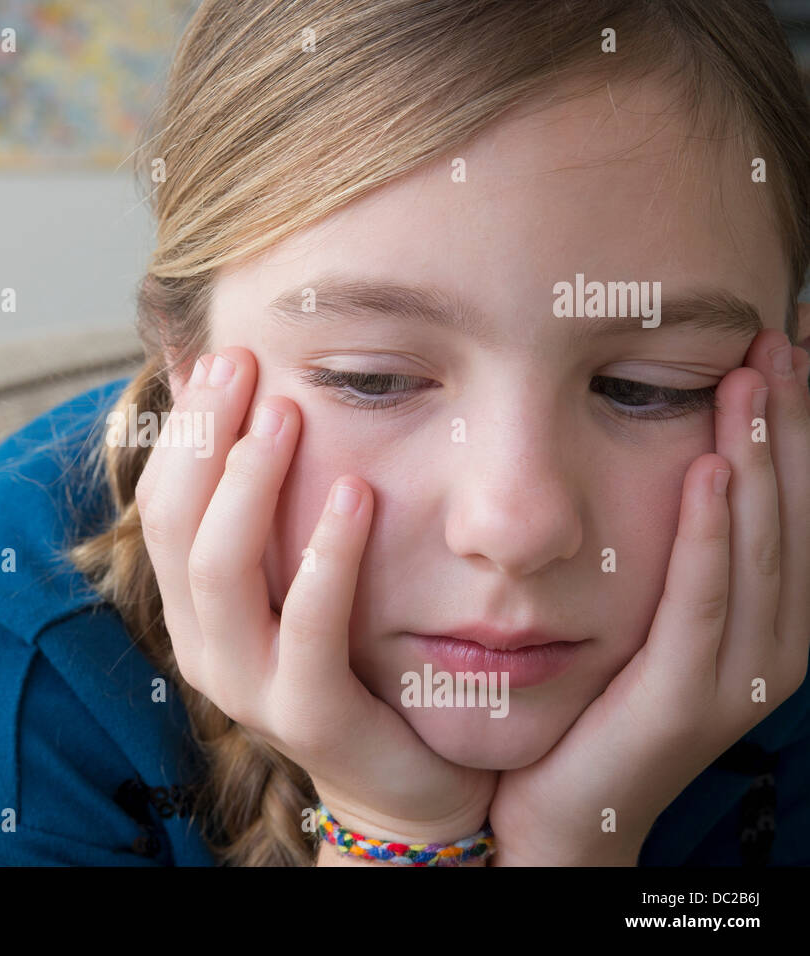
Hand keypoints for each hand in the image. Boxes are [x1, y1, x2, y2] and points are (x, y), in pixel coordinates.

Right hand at [134, 346, 497, 845]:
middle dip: (202, 436)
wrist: (404, 777)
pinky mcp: (308, 716)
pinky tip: (355, 493)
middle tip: (242, 362)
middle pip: (173, 525)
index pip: (160, 503)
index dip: (182, 428)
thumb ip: (275, 510)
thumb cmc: (356, 656)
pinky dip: (327, 556)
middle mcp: (203, 645)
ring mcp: (248, 686)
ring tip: (288, 413)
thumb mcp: (302, 575)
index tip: (220, 355)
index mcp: (193, 607)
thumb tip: (258, 397)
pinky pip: (307, 629)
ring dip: (249, 485)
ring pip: (219, 572)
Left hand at [488, 331, 809, 864]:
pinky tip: (709, 472)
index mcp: (770, 625)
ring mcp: (736, 679)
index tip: (785, 349)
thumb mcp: (648, 617)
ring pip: (761, 548)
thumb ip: (677, 552)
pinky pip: (702, 601)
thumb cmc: (597, 704)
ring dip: (761, 460)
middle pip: (795, 517)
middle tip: (779, 340)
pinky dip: (711, 535)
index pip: (797, 511)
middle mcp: (773, 649)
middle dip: (791, 427)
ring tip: (753, 382)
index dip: (800, 432)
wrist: (562, 811)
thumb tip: (683, 458)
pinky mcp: (683, 699)